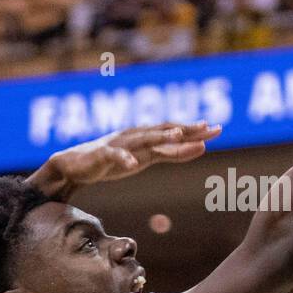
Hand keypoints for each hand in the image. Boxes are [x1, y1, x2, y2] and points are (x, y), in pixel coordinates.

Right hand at [34, 121, 221, 199]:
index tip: (217, 129)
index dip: (195, 130)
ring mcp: (119, 143)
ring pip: (143, 138)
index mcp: (147, 136)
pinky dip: (123, 157)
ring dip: (161, 136)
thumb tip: (201, 148)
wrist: (75, 165)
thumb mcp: (147, 158)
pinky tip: (132, 162)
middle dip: (186, 129)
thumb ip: (172, 154)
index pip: (175, 131)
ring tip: (178, 136)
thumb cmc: (114, 160)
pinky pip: (114, 155)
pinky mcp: (102, 155)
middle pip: (164, 130)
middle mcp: (136, 135)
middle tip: (208, 127)